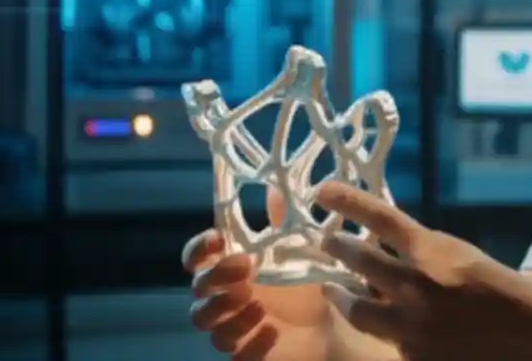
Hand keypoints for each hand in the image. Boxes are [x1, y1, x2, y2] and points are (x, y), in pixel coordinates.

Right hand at [182, 189, 399, 359]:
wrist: (335, 326)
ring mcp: (233, 327)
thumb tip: (277, 188)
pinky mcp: (247, 354)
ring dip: (227, 313)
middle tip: (247, 268)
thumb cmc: (311, 283)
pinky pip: (232, 354)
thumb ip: (285, 220)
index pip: (196, 257)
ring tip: (261, 307)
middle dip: (215, 277)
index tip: (219, 239)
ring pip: (205, 323)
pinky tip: (271, 333)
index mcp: (233, 268)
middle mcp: (227, 297)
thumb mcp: (303, 247)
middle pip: (197, 290)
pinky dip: (249, 343)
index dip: (199, 248)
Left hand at [315, 182, 531, 360]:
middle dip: (336, 248)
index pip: (381, 218)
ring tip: (333, 290)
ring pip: (357, 308)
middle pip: (358, 260)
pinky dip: (383, 329)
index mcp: (434, 253)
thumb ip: (423, 253)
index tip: (323, 191)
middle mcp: (417, 287)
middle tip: (326, 241)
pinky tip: (387, 326)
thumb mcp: (462, 258)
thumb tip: (378, 246)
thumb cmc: (503, 292)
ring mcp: (411, 327)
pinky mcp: (412, 357)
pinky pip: (385, 338)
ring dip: (341, 295)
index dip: (348, 202)